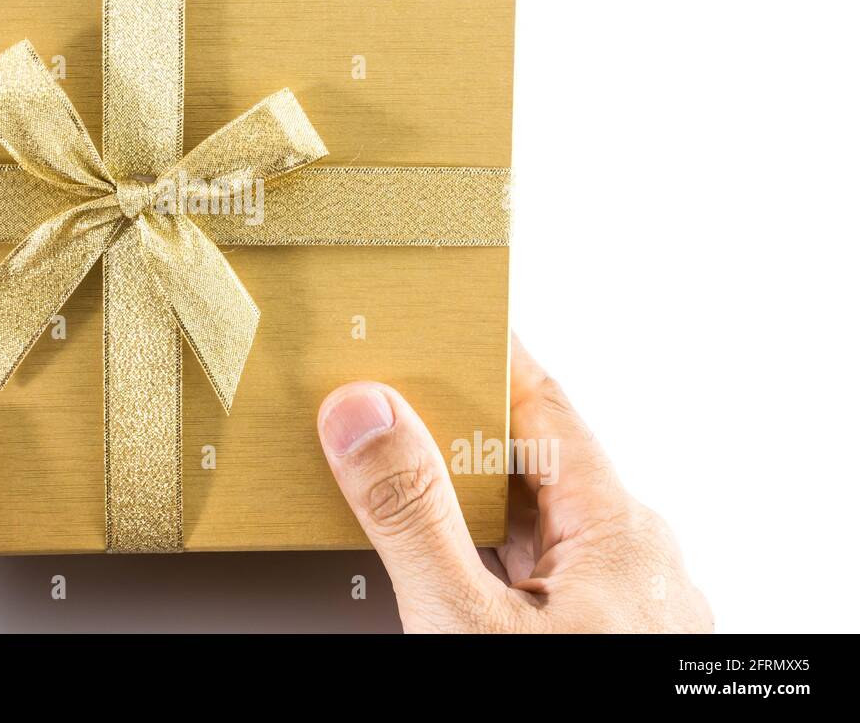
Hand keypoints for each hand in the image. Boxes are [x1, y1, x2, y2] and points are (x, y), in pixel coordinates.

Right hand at [317, 334, 712, 632]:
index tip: (431, 312)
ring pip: (529, 521)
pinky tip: (427, 558)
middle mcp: (631, 557)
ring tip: (387, 465)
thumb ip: (411, 516)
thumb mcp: (469, 622)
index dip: (484, 350)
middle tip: (381, 389)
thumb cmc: (568, 714)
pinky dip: (475, 551)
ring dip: (459, 494)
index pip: (543, 400)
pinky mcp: (596, 640)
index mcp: (619, 529)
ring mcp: (618, 605)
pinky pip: (530, 571)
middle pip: (532, 458)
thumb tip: (363, 414)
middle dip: (453, 424)